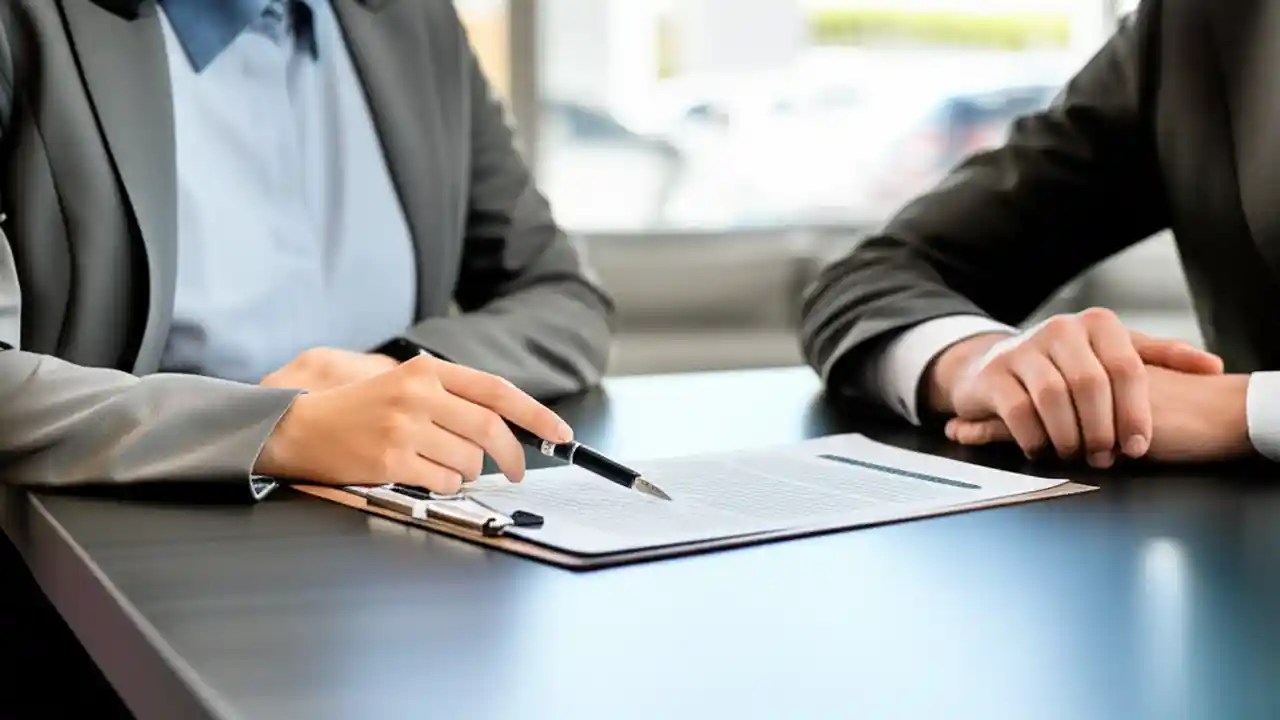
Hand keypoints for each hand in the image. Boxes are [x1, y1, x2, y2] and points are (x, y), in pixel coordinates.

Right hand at [255, 355, 572, 493]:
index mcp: (424, 370)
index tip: (560, 435)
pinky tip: (424, 475)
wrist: (296, 427)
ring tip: (445, 467)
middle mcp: (418, 393)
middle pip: (490, 429)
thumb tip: (503, 424)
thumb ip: (449, 396)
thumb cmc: (355, 411)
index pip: (496, 390)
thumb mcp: (401, 385)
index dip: (535, 414)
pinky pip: (442, 481)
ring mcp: (404, 427)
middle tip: (515, 471)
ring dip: (469, 473)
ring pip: (468, 460)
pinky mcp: (391, 460)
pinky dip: (444, 484)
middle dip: (511, 456)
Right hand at [927, 308, 1223, 466]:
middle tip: (1105, 457)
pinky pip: (1018, 410)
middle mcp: (1059, 328)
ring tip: (1075, 454)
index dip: (1134, 412)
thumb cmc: (1066, 365)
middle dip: (1101, 429)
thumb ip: (1161, 357)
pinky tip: (1042, 448)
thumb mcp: (1114, 353)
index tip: (1136, 446)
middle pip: (1090, 384)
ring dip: (1068, 436)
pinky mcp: (992, 374)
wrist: (994, 365)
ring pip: (1053, 398)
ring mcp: (1022, 349)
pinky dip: (1035, 438)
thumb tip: (1213, 367)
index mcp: (1096, 323)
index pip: (1125, 368)